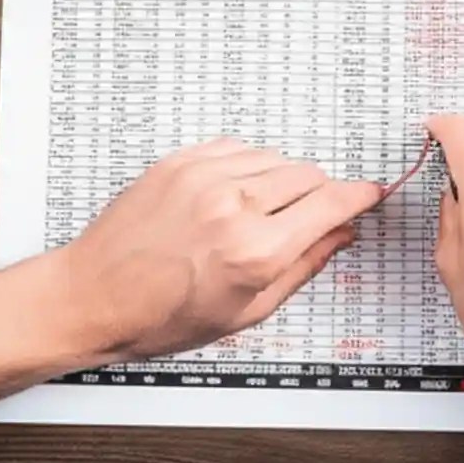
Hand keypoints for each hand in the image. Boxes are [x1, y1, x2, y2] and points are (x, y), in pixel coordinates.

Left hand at [49, 138, 381, 364]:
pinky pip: (236, 147)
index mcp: (255, 252)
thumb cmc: (161, 315)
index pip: (331, 204)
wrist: (93, 296)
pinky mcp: (178, 162)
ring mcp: (203, 177)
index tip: (370, 195)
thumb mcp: (246, 311)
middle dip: (320, 194)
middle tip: (312, 216)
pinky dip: (248, 165)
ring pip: (275, 157)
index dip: (359, 197)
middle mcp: (232, 206)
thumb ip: (304, 267)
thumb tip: (342, 235)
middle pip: (308, 175)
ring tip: (263, 212)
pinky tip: (236, 193)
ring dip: (283, 180)